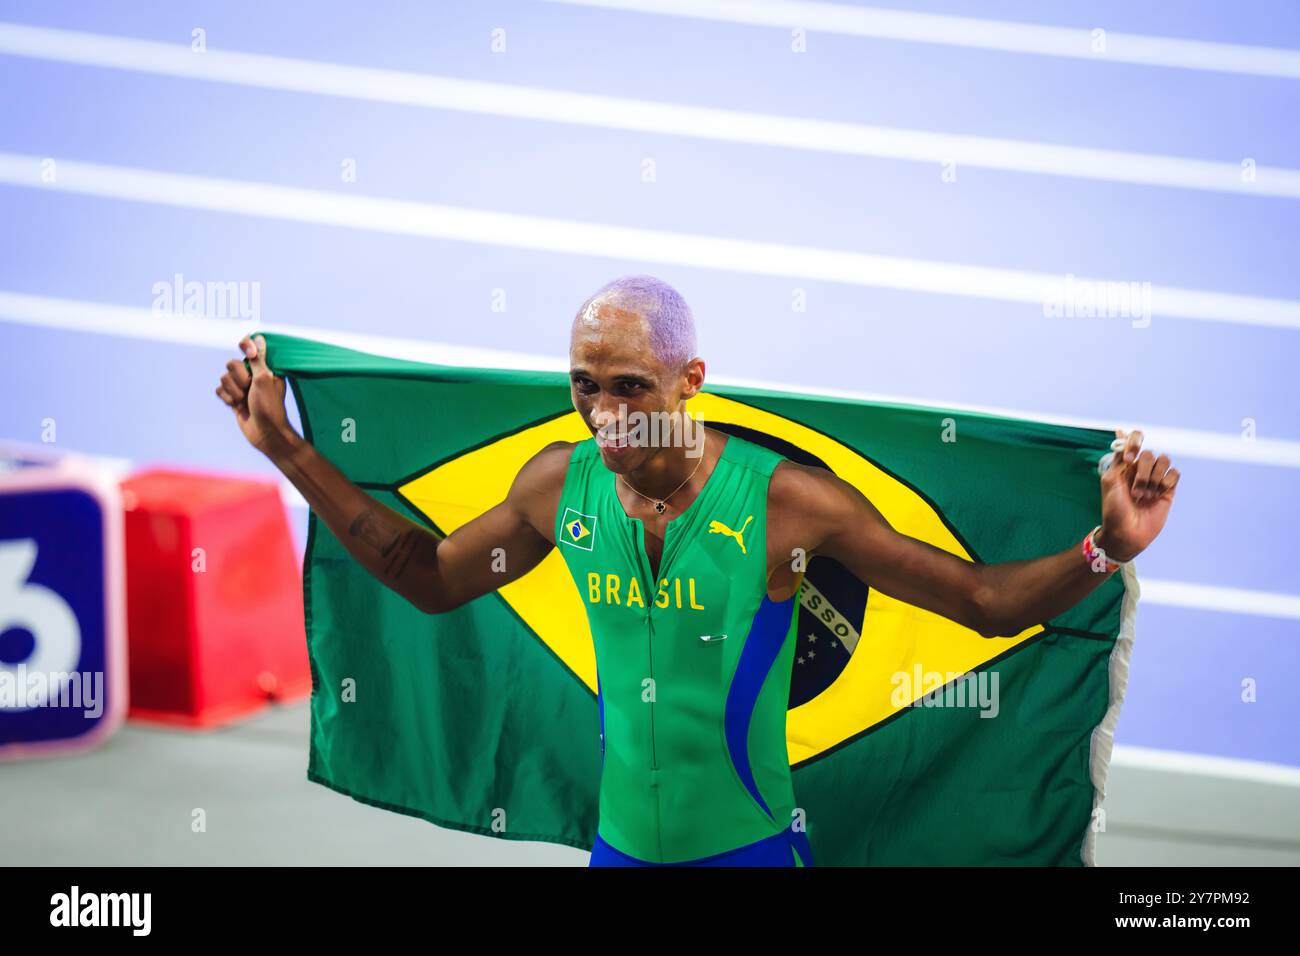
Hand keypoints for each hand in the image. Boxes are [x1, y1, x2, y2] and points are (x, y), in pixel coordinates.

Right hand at [214, 335, 295, 456]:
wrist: (265, 433)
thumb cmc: (270, 406)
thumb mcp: (265, 379)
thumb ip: (258, 359)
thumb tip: (259, 337)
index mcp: (264, 368)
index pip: (249, 347)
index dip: (245, 347)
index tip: (249, 355)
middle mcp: (252, 375)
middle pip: (231, 364)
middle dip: (238, 379)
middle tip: (250, 389)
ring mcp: (242, 387)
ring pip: (223, 378)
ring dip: (234, 392)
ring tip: (246, 402)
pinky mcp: (233, 398)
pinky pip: (219, 390)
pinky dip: (227, 399)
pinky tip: (238, 407)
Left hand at [1097, 429, 1178, 561]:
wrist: (1126, 532)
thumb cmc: (1114, 509)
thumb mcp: (1110, 480)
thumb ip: (1119, 457)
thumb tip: (1120, 431)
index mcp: (1124, 465)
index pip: (1134, 440)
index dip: (1134, 444)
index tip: (1128, 459)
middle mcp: (1140, 469)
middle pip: (1149, 453)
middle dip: (1142, 472)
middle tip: (1135, 491)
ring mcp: (1155, 479)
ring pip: (1164, 460)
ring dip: (1154, 479)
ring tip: (1145, 496)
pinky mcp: (1168, 490)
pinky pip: (1175, 473)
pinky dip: (1166, 482)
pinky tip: (1158, 495)